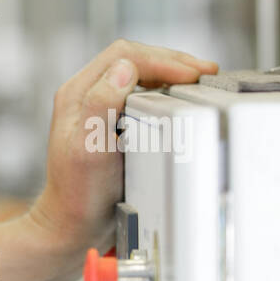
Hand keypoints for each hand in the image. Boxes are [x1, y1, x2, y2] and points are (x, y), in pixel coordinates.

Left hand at [29, 40, 216, 252]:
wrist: (73, 223)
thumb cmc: (78, 193)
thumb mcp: (89, 149)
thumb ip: (101, 105)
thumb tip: (124, 69)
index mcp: (76, 94)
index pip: (123, 56)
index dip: (160, 60)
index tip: (190, 74)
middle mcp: (85, 95)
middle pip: (133, 59)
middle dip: (172, 62)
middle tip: (205, 72)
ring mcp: (98, 107)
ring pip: (140, 74)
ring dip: (171, 73)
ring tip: (200, 80)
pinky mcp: (112, 122)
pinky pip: (142, 93)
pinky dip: (166, 90)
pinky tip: (183, 97)